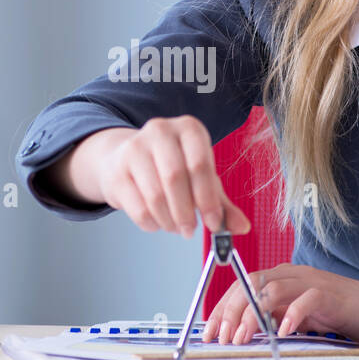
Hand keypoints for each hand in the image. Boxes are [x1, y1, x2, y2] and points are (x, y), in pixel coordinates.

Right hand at [90, 116, 250, 237]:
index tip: (214, 223)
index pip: (200, 165)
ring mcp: (134, 147)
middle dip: (186, 213)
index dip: (208, 199)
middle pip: (175, 178)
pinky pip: (137, 206)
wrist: (126, 159)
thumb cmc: (172, 167)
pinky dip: (151, 223)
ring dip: (169, 220)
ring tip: (176, 227)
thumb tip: (241, 227)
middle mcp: (160, 130)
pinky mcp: (117, 169)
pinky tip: (157, 222)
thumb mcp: (202, 178)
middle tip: (191, 231)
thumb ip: (222, 204)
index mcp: (189, 129)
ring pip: (155, 195)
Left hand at [201, 264, 358, 346]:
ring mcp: (312, 282)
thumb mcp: (299, 317)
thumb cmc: (342, 315)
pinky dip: (292, 316)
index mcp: (283, 279)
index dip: (222, 308)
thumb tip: (241, 333)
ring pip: (271, 289)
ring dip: (252, 315)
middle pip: (250, 284)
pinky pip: (306, 300)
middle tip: (222, 338)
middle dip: (230, 312)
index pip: (242, 287)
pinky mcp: (331, 294)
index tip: (210, 333)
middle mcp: (293, 275)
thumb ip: (274, 319)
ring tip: (242, 338)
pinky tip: (283, 333)